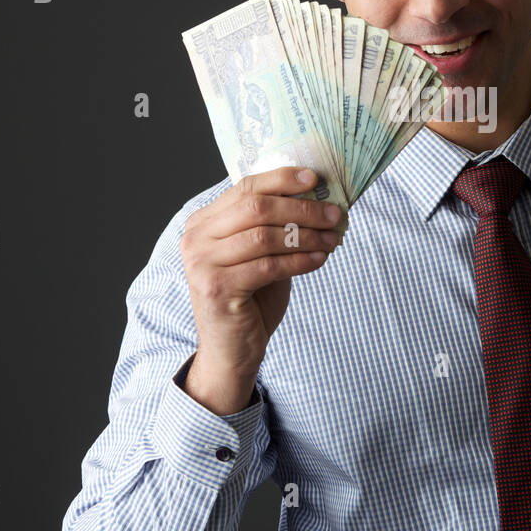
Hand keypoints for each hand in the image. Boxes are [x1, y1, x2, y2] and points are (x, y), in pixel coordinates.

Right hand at [178, 167, 343, 412]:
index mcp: (203, 222)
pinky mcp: (216, 288)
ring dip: (306, 235)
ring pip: (264, 235)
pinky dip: (299, 260)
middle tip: (334, 214)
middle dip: (301, 208)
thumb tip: (317, 197)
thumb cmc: (250, 299)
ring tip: (333, 239)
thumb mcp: (260, 255)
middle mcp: (196, 238)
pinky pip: (268, 265)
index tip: (316, 179)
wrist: (231, 351)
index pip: (245, 187)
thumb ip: (275, 226)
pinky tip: (320, 259)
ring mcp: (202, 263)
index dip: (282, 180)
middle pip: (256, 208)